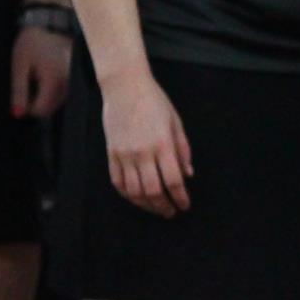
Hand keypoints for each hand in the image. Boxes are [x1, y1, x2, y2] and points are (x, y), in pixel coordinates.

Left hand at [11, 25, 71, 118]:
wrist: (50, 20)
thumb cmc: (32, 42)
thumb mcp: (20, 66)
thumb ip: (19, 92)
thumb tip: (18, 114)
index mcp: (54, 81)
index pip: (41, 111)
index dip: (27, 106)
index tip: (21, 92)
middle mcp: (68, 82)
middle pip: (51, 108)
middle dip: (37, 101)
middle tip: (29, 81)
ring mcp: (74, 77)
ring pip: (58, 101)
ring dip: (46, 95)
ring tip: (38, 74)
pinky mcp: (77, 73)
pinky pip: (64, 91)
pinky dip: (54, 88)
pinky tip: (48, 72)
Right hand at [100, 70, 194, 216]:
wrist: (125, 87)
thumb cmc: (154, 101)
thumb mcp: (175, 122)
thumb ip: (183, 149)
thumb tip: (188, 174)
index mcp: (162, 144)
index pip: (173, 180)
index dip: (180, 197)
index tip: (184, 205)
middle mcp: (143, 152)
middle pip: (154, 191)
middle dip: (164, 206)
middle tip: (171, 212)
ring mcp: (125, 154)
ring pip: (134, 191)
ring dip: (147, 205)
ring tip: (156, 208)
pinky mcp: (111, 154)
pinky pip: (118, 182)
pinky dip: (128, 195)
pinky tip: (137, 198)